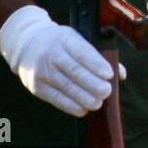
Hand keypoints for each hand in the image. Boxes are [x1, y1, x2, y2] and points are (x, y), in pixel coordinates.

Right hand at [0, 5, 120, 117]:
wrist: (26, 44)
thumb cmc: (60, 43)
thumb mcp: (76, 39)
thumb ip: (99, 55)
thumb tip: (120, 74)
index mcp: (66, 38)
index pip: (82, 51)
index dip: (96, 64)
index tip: (109, 74)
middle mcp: (52, 53)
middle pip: (74, 71)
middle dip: (92, 84)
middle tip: (107, 92)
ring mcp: (42, 70)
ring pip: (65, 86)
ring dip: (83, 97)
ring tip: (97, 103)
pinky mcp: (36, 86)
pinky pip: (55, 98)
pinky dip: (70, 105)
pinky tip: (82, 109)